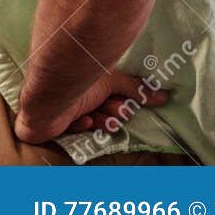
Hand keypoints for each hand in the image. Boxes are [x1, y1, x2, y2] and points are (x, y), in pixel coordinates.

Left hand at [14, 70, 170, 144]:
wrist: (52, 90)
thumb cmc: (79, 81)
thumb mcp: (111, 81)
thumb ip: (135, 89)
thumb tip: (165, 96)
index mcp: (86, 85)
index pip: (107, 101)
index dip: (117, 107)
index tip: (124, 108)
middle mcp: (72, 98)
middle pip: (99, 113)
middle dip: (110, 114)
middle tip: (114, 111)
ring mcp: (60, 112)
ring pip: (88, 123)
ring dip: (99, 121)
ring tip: (99, 116)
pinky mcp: (49, 128)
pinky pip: (70, 133)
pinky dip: (79, 126)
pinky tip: (81, 120)